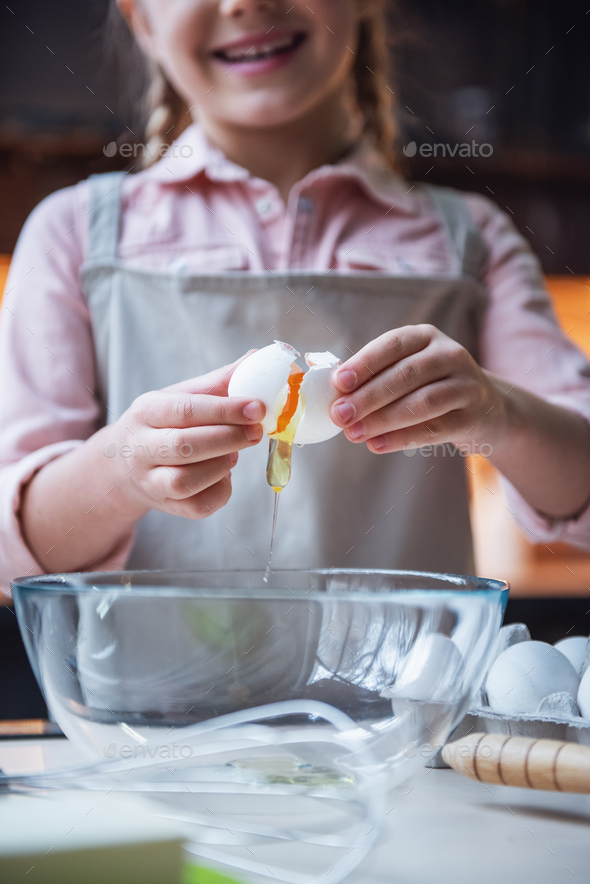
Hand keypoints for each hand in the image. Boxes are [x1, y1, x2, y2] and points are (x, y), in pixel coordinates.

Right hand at [108, 358, 264, 519]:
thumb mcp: (181, 396)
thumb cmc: (163, 424)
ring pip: (184, 482)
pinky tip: (225, 476)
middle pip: (183, 446)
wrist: (125, 464)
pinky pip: (196, 507)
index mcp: (146, 411)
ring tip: (234, 454)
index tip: (257, 408)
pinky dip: (220, 492)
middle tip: (256, 432)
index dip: (224, 410)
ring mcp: (149, 481)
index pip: (185, 410)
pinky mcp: (165, 506)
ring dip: (220, 467)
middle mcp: (141, 448)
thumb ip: (218, 381)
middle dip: (227, 438)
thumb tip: (257, 357)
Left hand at [330, 324, 506, 454]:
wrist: (484, 409)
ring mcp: (466, 385)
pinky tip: (377, 445)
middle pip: (406, 375)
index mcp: (425, 338)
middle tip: (339, 415)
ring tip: (353, 433)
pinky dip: (403, 438)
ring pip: (422, 402)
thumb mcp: (407, 371)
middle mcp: (449, 355)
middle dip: (368, 396)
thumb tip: (333, 394)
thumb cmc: (429, 387)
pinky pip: (434, 429)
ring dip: (383, 419)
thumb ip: (374, 378)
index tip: (338, 382)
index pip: (393, 345)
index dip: (365, 363)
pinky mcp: (473, 416)